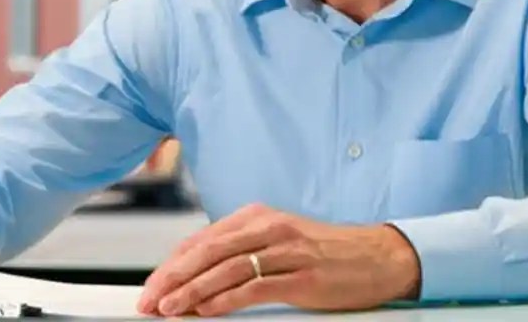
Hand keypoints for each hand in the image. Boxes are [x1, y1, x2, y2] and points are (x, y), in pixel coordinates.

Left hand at [137, 203, 419, 316]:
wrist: (378, 256)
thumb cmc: (326, 252)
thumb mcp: (279, 241)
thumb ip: (241, 251)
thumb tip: (198, 276)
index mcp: (258, 216)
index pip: (202, 240)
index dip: (171, 264)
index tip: (152, 285)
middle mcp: (269, 228)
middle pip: (207, 252)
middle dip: (172, 278)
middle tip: (150, 299)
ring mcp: (286, 251)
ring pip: (225, 269)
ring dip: (191, 291)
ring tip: (169, 308)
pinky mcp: (303, 276)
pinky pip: (254, 287)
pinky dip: (225, 300)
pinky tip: (206, 310)